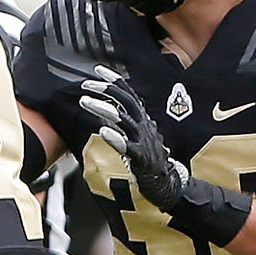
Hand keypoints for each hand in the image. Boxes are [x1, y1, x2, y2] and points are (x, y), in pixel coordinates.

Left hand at [79, 64, 250, 244]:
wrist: (169, 184)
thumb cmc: (151, 161)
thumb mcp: (138, 137)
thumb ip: (125, 123)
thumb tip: (108, 110)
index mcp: (143, 121)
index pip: (129, 95)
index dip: (115, 80)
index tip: (98, 69)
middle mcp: (144, 127)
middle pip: (125, 102)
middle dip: (105, 90)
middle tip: (86, 85)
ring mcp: (144, 142)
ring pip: (123, 120)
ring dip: (103, 109)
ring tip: (85, 101)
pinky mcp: (141, 159)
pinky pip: (127, 146)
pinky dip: (115, 137)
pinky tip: (102, 130)